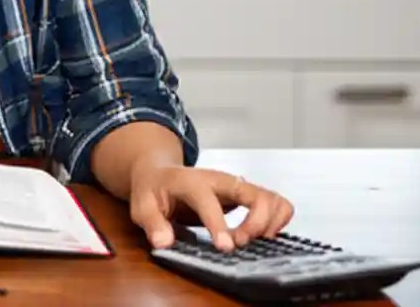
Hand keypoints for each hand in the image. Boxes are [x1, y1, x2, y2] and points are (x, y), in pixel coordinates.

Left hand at [129, 165, 293, 251]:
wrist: (161, 172)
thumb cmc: (153, 189)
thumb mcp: (142, 206)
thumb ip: (152, 224)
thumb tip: (164, 243)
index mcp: (192, 182)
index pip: (210, 202)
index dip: (220, 226)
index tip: (227, 248)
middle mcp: (221, 180)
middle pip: (256, 194)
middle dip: (256, 224)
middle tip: (240, 243)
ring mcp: (237, 186)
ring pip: (273, 198)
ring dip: (270, 223)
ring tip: (250, 240)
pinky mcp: (247, 195)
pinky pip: (276, 204)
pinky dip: (277, 220)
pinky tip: (260, 234)